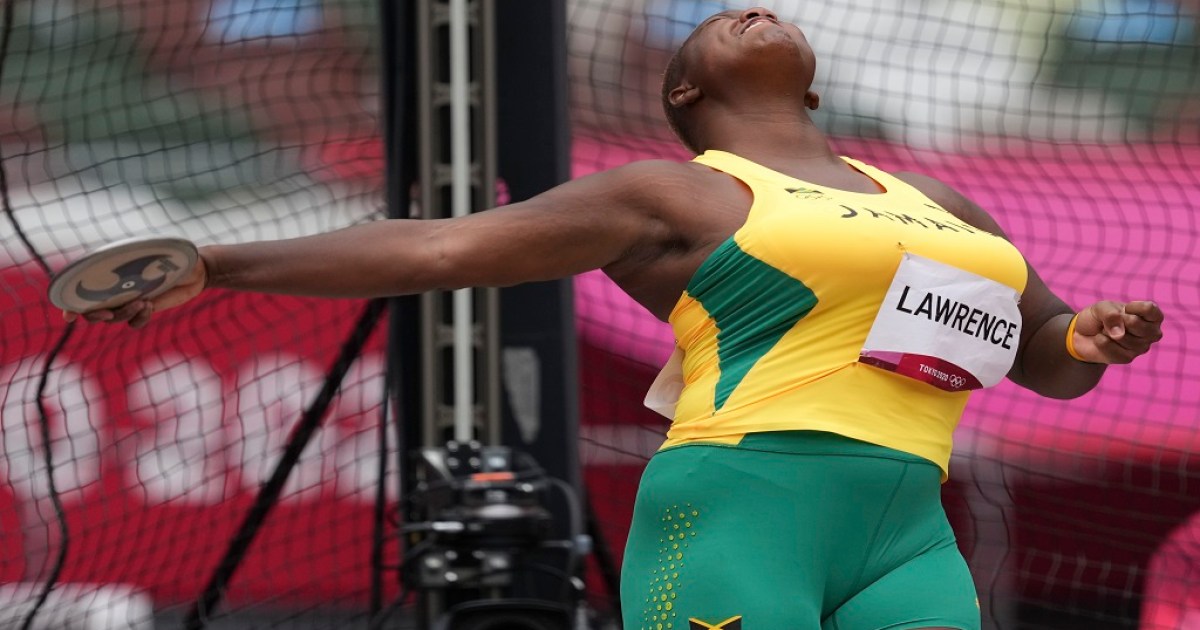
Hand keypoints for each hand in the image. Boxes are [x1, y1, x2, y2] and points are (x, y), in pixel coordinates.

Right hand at [62, 250, 209, 328]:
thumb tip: (106, 255)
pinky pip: (134, 323)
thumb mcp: (150, 249)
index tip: (68, 315)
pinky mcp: (144, 310)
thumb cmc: (168, 252)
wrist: (194, 267)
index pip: (80, 290)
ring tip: (142, 301)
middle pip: (91, 311)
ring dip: (124, 313)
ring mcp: (127, 301)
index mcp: (106, 273)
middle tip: (107, 312)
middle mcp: (113, 289)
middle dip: (94, 315)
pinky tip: (150, 305)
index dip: (70, 305)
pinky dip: (140, 318)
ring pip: (114, 318)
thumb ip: (131, 253)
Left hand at [1069, 300, 1163, 363]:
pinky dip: (1101, 341)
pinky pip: (1112, 349)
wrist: (1082, 334)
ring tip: (1107, 331)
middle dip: (1116, 319)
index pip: (1150, 309)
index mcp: (1152, 316)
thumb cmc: (1099, 317)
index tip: (1125, 308)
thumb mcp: (1102, 308)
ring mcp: (1142, 347)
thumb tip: (1119, 335)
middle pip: (1135, 323)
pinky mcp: (1128, 358)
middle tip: (1112, 321)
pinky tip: (1102, 340)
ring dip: (1107, 331)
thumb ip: (1111, 315)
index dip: (1133, 307)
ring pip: (1121, 337)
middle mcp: (1152, 332)